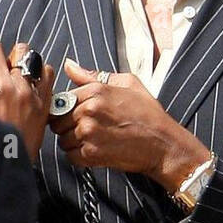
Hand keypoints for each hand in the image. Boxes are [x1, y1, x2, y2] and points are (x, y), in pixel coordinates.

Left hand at [49, 58, 210, 191]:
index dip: (69, 110)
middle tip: (91, 129)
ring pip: (62, 140)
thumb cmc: (149, 115)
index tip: (82, 116)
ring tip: (97, 140)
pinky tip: (97, 151)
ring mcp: (88, 133)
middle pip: (58, 121)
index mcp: (96, 91)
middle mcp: (88, 111)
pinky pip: (70, 156)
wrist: (164, 144)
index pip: (62, 100)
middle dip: (69, 126)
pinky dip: (80, 157)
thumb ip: (94, 75)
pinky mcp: (91, 154)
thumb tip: (69, 66)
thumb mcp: (129, 84)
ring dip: (75, 143)